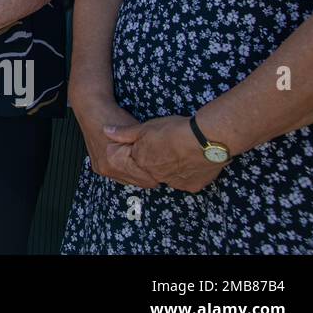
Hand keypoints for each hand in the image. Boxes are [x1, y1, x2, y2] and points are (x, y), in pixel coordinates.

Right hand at [72, 95, 159, 187]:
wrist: (92, 109)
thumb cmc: (112, 116)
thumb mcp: (136, 132)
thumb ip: (147, 151)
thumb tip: (163, 162)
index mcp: (114, 161)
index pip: (144, 179)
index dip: (157, 174)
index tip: (165, 170)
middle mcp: (105, 168)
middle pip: (136, 182)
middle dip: (147, 175)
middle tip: (158, 167)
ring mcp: (100, 168)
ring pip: (128, 180)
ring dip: (137, 174)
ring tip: (147, 164)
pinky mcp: (98, 166)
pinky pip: (119, 175)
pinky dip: (128, 170)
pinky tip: (134, 163)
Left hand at [105, 115, 227, 193]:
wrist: (206, 139)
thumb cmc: (174, 131)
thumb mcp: (145, 127)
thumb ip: (124, 132)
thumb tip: (106, 131)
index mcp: (142, 163)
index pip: (135, 162)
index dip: (141, 152)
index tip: (150, 144)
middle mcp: (157, 176)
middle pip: (152, 171)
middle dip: (155, 162)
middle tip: (165, 147)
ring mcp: (175, 183)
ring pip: (169, 177)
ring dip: (171, 168)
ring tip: (179, 151)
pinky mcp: (192, 186)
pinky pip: (187, 181)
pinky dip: (187, 173)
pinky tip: (191, 159)